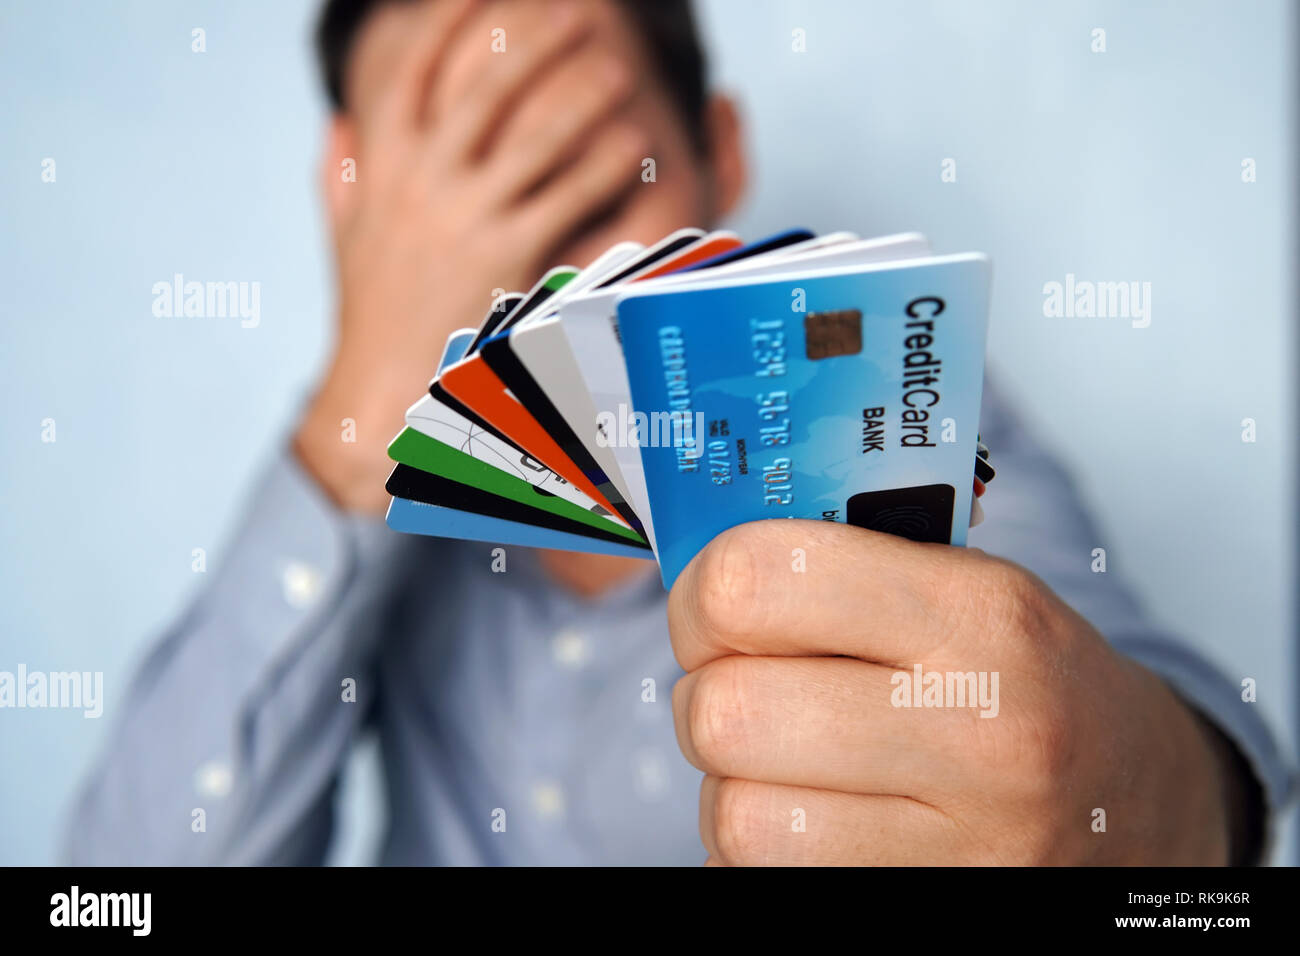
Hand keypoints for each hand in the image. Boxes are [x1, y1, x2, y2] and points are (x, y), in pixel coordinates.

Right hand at [295, 0, 646, 511]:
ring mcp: (465, 221)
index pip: (411, 69)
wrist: (379, 389)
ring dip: (582, 96)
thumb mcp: (343, 235)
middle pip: (485, 88)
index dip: (446, 19)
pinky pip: (566, 198)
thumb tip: (337, 124)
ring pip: (535, 138)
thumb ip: (339, 174)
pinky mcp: (506, 261)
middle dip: (534, 42)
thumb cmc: (370, 311)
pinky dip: (603, 168)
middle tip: (577, 15)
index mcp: (383, 166)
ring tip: (619, 71)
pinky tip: (631, 147)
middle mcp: (422, 183)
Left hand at [668, 519, 1240, 864]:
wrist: (1138, 798)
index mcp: (978, 613)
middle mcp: (978, 730)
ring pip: (737, 819)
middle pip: (726, 712)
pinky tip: (811, 814)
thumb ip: (838, 556)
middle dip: (706, 694)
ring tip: (778, 761)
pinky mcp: (934, 910)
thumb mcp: (962, 581)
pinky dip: (761, 847)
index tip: (717, 603)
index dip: (703, 591)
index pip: (755, 584)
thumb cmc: (1024, 674)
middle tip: (739, 683)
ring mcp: (963, 846)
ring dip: (730, 787)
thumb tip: (695, 555)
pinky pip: (764, 880)